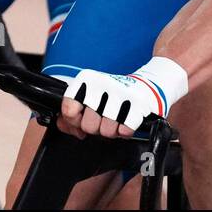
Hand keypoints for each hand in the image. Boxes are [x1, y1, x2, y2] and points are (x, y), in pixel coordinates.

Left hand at [57, 58, 188, 137]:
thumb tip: (63, 125)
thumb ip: (72, 113)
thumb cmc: (114, 95)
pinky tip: (126, 122)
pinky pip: (124, 130)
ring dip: (112, 131)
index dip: (74, 120)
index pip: (68, 108)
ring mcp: (122, 92)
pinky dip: (125, 131)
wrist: (148, 85)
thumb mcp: (91, 97)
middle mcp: (103, 83)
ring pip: (107, 130)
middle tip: (103, 119)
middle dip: (96, 128)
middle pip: (88, 125)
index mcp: (87, 79)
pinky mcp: (139, 103)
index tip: (81, 117)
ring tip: (116, 120)